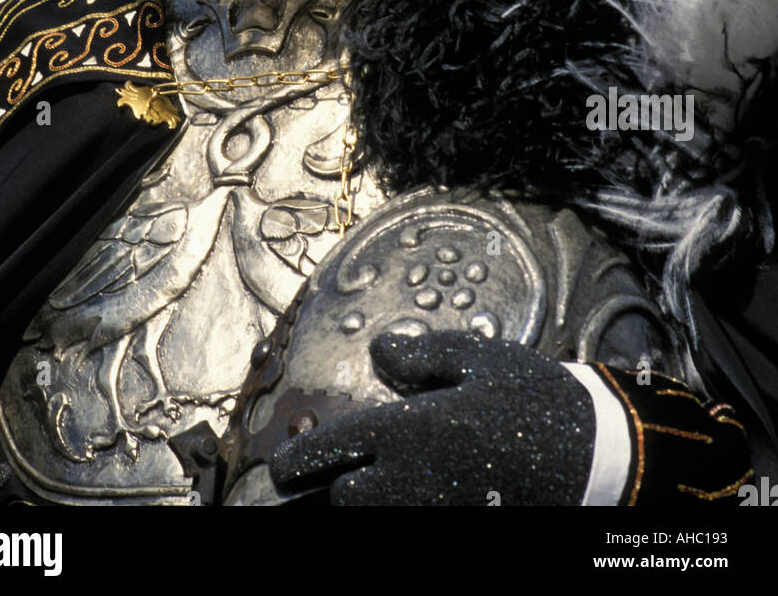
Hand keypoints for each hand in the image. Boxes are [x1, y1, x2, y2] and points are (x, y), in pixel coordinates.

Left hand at [270, 331, 595, 505]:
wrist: (595, 457)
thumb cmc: (535, 399)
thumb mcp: (478, 360)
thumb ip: (420, 357)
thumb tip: (379, 354)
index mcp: (412, 429)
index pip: (334, 449)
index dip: (300, 460)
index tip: (284, 466)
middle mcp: (414, 479)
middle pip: (347, 498)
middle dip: (341, 485)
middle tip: (337, 473)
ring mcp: (436, 510)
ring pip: (377, 519)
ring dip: (371, 502)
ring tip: (376, 484)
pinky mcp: (462, 524)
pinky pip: (414, 525)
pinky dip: (403, 513)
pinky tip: (416, 496)